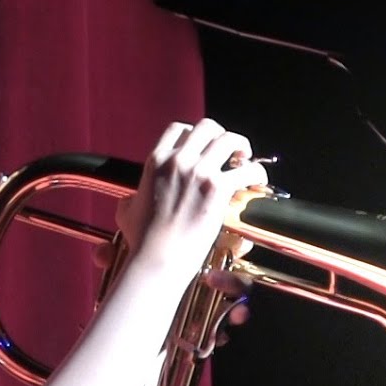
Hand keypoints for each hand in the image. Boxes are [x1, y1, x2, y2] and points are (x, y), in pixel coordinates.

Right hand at [113, 118, 267, 278]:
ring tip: (246, 160)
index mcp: (156, 161)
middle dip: (221, 135)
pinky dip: (256, 173)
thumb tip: (130, 201)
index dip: (195, 134)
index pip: (179, 129)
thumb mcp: (127, 213)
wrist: (157, 258)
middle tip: (229, 151)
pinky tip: (257, 181)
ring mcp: (198, 172)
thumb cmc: (143, 241)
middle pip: (207, 127)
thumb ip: (131, 200)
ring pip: (230, 140)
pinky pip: (246, 170)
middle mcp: (178, 160)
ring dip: (242, 146)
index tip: (203, 145)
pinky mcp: (217, 188)